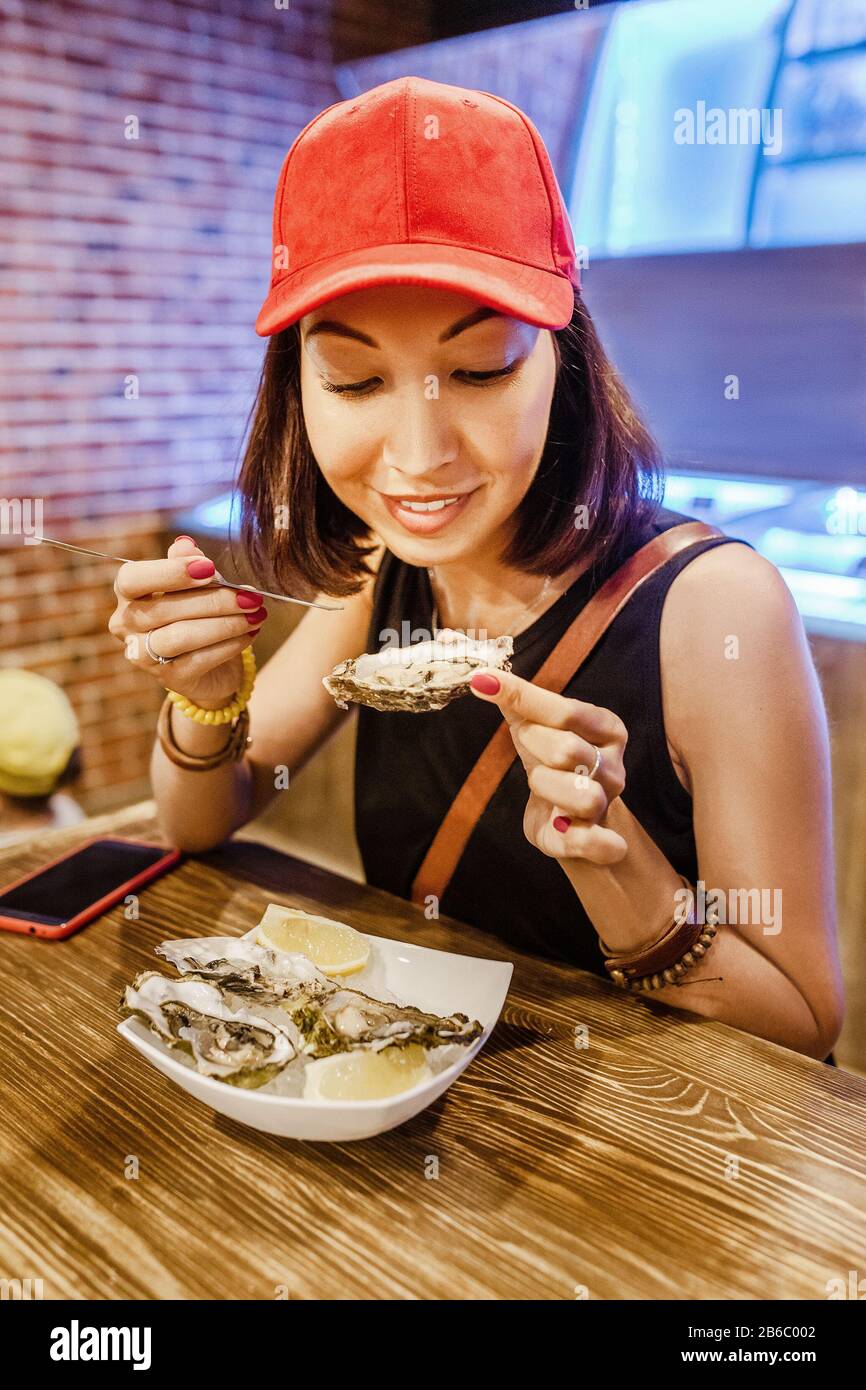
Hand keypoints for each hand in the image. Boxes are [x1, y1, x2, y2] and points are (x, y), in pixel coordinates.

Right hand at [108, 536, 267, 706]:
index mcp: (128, 593)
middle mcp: (126, 625)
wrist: (212, 663)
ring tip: (256, 615)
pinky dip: (230, 644)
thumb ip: (190, 563)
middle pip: (163, 609)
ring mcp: (143, 655)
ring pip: (180, 637)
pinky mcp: (169, 679)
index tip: (209, 568)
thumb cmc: (199, 612)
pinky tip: (251, 633)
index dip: (169, 572)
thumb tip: (186, 545)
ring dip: (225, 624)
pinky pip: (199, 659)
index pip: (132, 578)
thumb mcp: (198, 583)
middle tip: (251, 596)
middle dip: (213, 600)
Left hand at [469, 668, 628, 864]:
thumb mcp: (535, 730)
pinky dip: (585, 841)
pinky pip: (599, 843)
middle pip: (568, 750)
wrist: (568, 819)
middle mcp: (614, 765)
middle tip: (528, 751)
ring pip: (582, 795)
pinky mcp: (597, 841)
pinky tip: (564, 830)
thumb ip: (518, 703)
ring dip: (547, 788)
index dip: (524, 698)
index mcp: (606, 728)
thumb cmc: (551, 765)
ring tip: (540, 787)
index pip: (566, 710)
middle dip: (535, 747)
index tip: (484, 683)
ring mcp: (609, 803)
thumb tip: (485, 677)